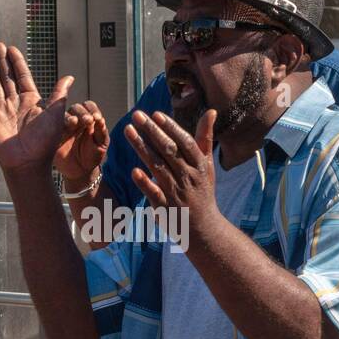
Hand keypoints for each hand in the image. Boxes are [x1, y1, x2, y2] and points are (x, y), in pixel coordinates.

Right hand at [0, 42, 73, 174]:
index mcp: (32, 101)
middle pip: (7, 78)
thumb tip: (70, 77)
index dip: (17, 62)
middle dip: (2, 61)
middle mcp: (16, 104)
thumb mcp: (56, 113)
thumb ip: (60, 93)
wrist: (28, 162)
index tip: (13, 49)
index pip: (23, 76)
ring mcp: (2, 112)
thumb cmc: (45, 141)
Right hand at [54, 101, 109, 183]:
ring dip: (70, 117)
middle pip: (76, 108)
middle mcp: (76, 120)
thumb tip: (100, 119)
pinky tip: (63, 129)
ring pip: (63, 115)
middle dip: (82, 112)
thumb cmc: (93, 156)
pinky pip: (53, 128)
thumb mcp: (101, 145)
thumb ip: (101, 132)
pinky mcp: (54, 135)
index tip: (96, 118)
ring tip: (75, 122)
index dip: (92, 110)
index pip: (89, 106)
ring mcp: (64, 127)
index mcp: (88, 119)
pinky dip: (57, 126)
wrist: (81, 172)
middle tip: (88, 120)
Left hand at [125, 109, 217, 230]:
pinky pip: (154, 194)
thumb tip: (211, 111)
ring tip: (128, 131)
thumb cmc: (203, 191)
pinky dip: (145, 183)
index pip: (184, 142)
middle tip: (136, 115)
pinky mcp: (165, 208)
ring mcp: (176, 193)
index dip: (171, 127)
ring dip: (142, 148)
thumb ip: (205, 138)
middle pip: (168, 150)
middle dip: (152, 131)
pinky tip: (134, 171)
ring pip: (158, 167)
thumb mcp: (207, 165)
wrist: (204, 228)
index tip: (156, 114)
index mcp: (199, 165)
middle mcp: (188, 177)